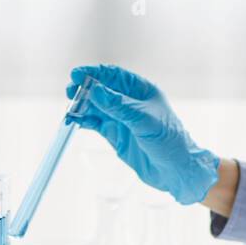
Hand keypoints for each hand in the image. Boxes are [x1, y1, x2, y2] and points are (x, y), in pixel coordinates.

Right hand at [65, 64, 218, 205]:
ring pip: (96, 106)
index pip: (114, 76)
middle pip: (101, 89)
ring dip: (82, 105)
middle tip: (70, 92)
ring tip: (70, 108)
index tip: (76, 74)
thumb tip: (95, 89)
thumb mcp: (144, 120)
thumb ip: (118, 106)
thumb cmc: (169, 141)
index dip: (95, 73)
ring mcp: (122, 119)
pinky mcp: (116, 135)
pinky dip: (84, 120)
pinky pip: (96, 123)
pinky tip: (75, 120)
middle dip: (84, 88)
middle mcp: (130, 102)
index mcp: (142, 90)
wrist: (176, 171)